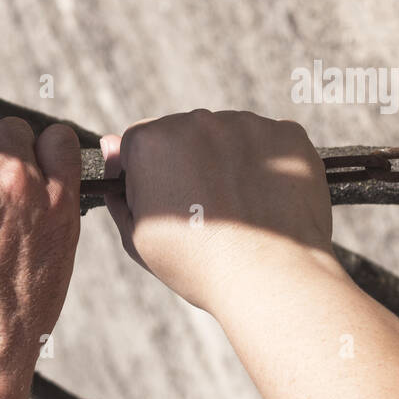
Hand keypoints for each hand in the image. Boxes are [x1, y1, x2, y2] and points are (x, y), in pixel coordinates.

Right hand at [102, 109, 334, 313]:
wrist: (270, 276)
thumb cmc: (197, 263)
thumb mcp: (138, 237)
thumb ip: (120, 188)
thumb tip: (110, 149)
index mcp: (152, 142)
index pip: (138, 142)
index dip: (145, 172)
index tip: (161, 198)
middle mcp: (198, 122)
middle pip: (183, 133)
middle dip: (186, 161)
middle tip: (201, 208)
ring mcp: (247, 125)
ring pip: (228, 136)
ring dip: (226, 160)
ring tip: (236, 208)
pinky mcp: (287, 135)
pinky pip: (268, 143)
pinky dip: (266, 165)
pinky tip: (264, 200)